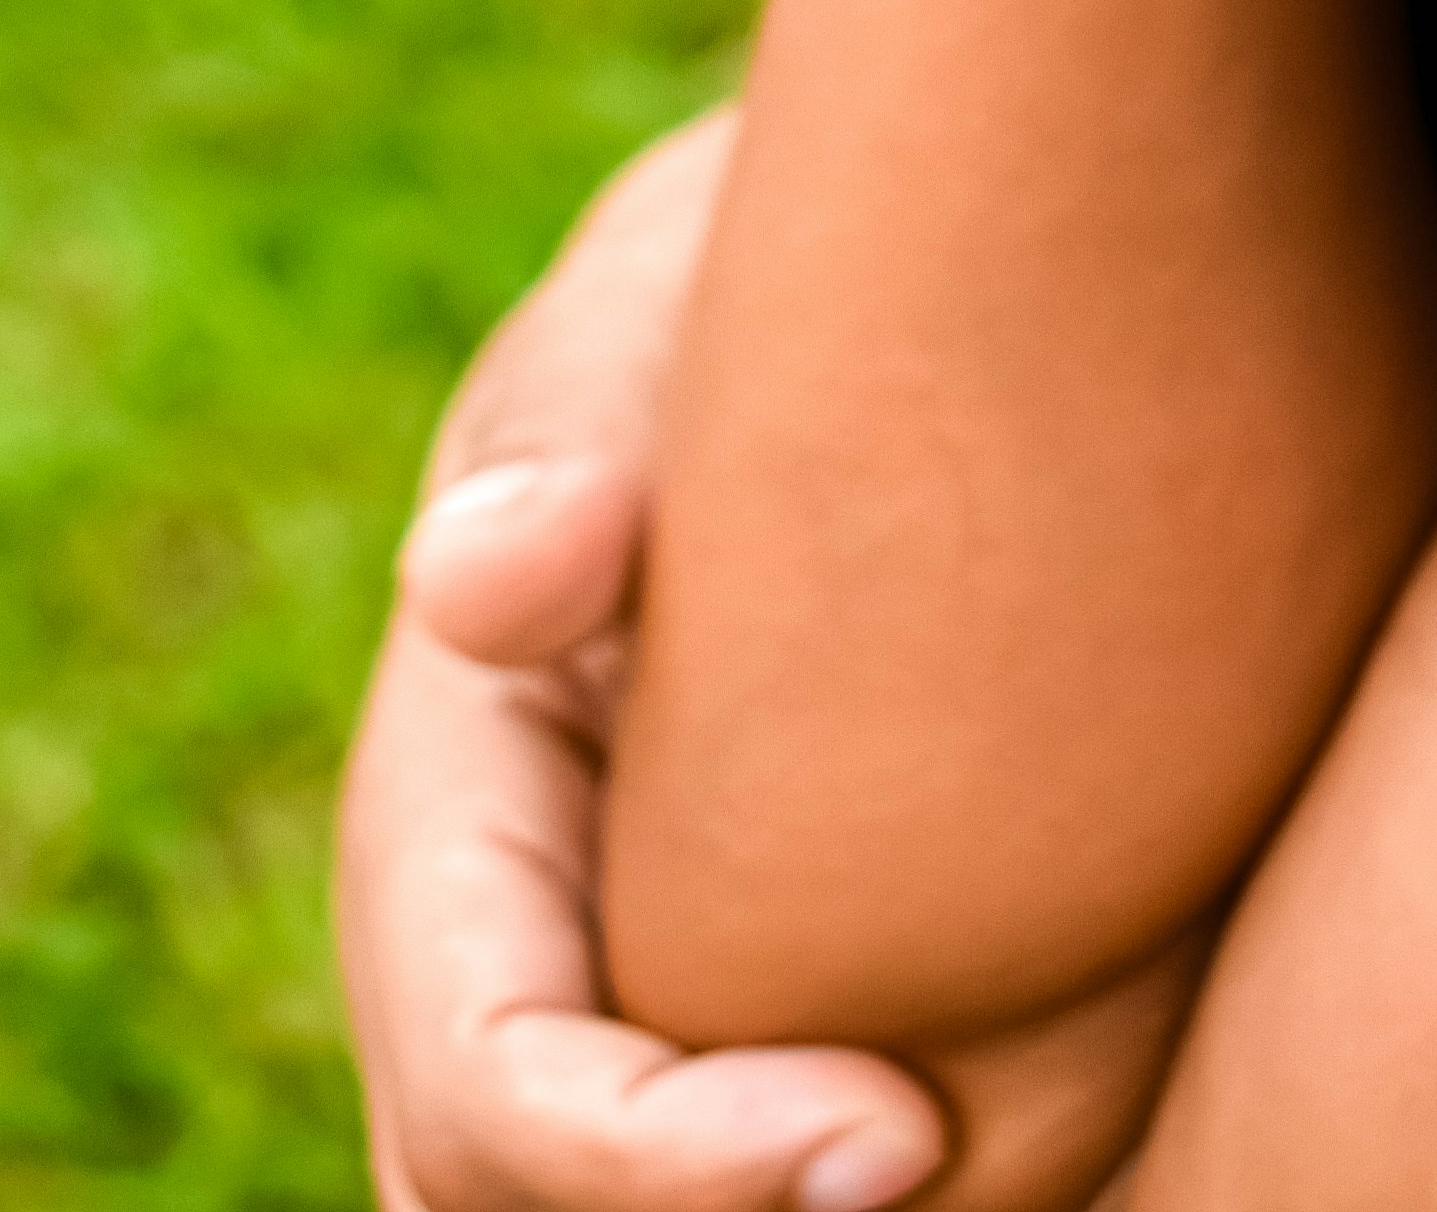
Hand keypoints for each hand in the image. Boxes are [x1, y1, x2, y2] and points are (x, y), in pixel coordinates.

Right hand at [341, 118, 946, 1211]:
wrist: (855, 329)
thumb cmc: (734, 312)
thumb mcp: (644, 325)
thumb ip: (574, 435)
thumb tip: (477, 580)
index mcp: (445, 826)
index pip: (489, 1090)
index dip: (666, 1166)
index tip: (909, 1125)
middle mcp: (494, 972)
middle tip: (953, 1157)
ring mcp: (600, 1027)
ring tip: (976, 1170)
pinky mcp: (726, 1049)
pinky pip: (737, 1185)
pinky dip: (828, 1198)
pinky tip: (991, 1145)